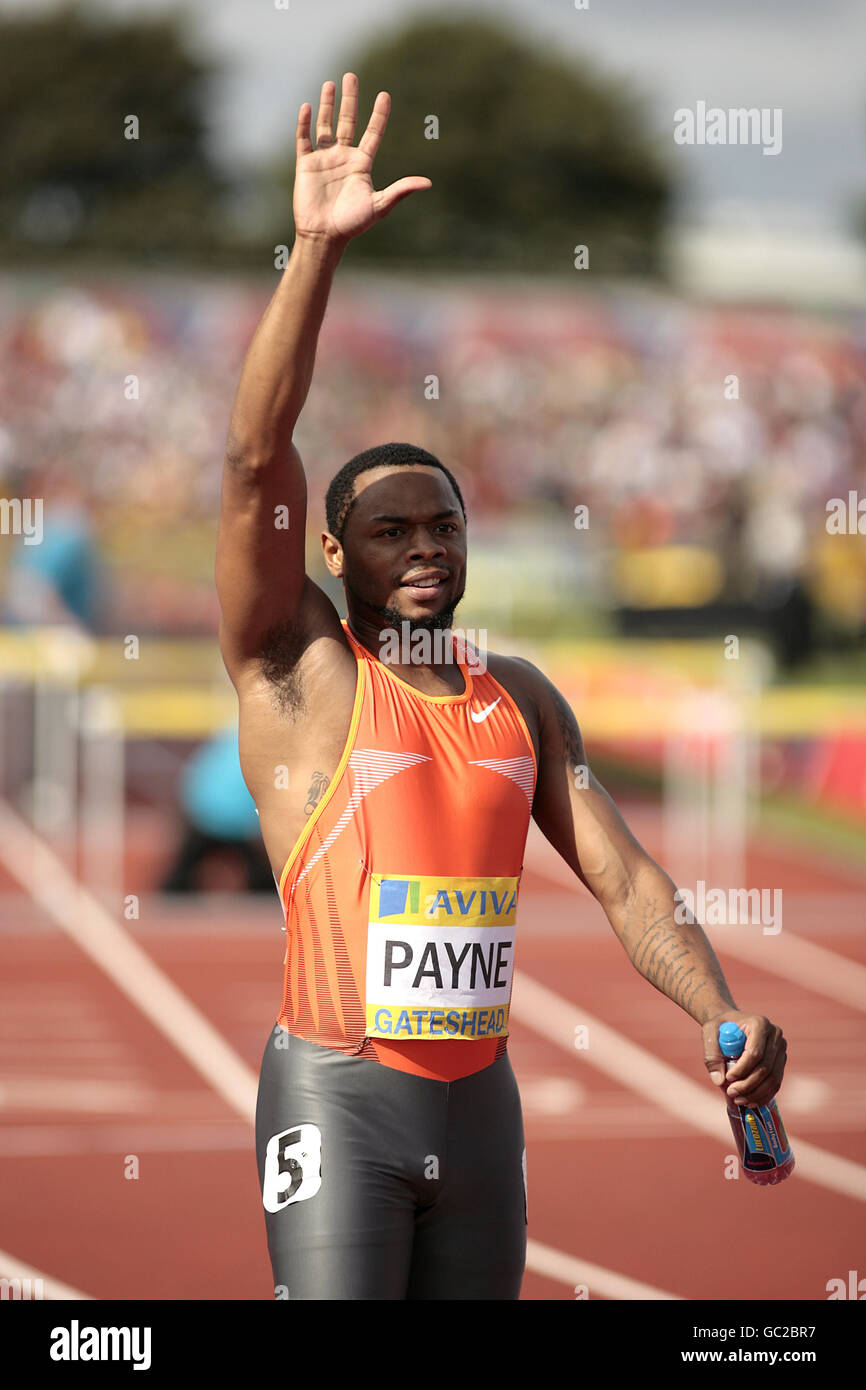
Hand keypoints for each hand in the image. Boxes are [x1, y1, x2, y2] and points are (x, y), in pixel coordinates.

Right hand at [293, 72, 430, 244]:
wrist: (324, 235)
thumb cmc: (353, 224)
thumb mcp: (380, 205)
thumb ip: (401, 191)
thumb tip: (428, 183)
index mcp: (361, 164)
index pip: (373, 133)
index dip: (379, 115)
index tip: (385, 95)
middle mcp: (343, 157)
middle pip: (348, 122)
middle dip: (349, 100)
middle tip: (351, 76)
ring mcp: (324, 159)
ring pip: (326, 125)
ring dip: (327, 105)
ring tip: (330, 83)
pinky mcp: (305, 165)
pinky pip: (304, 139)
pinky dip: (304, 123)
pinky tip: (307, 106)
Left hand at [702, 1010, 787, 1107]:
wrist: (731, 1023)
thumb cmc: (720, 1026)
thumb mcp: (709, 1032)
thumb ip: (711, 1054)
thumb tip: (719, 1081)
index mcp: (759, 1024)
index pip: (755, 1053)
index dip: (742, 1070)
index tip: (728, 1079)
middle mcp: (775, 1035)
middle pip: (766, 1067)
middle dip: (748, 1085)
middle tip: (732, 1094)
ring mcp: (780, 1049)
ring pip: (773, 1078)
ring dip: (756, 1094)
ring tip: (739, 1100)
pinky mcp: (781, 1061)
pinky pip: (776, 1082)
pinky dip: (764, 1095)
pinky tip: (750, 1101)